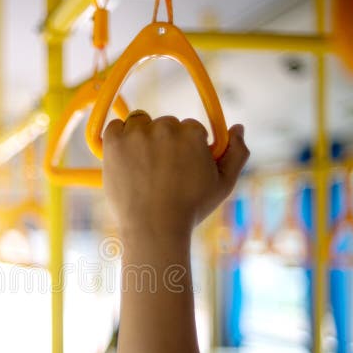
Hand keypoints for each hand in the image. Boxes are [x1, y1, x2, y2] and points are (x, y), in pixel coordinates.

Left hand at [102, 112, 249, 240]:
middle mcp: (165, 128)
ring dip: (140, 138)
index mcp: (192, 133)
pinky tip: (124, 159)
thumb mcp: (223, 184)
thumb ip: (236, 153)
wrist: (154, 229)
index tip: (180, 168)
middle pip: (164, 124)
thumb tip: (238, 128)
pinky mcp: (114, 143)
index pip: (189, 128)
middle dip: (163, 143)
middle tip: (160, 172)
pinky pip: (114, 127)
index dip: (186, 148)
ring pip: (139, 123)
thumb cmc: (190, 209)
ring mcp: (137, 134)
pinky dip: (118, 139)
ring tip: (142, 168)